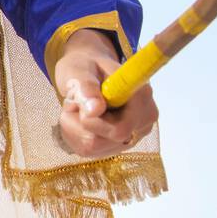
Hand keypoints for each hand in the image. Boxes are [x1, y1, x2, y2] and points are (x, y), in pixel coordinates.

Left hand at [54, 29, 158, 158]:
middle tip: (73, 102)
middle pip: (102, 141)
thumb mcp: (79, 70)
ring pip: (92, 147)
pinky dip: (75, 135)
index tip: (77, 104)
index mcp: (141, 96)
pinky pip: (90, 151)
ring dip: (74, 128)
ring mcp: (134, 135)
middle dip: (77, 123)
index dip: (92, 122)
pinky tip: (78, 119)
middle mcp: (143, 120)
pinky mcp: (120, 144)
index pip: (120, 129)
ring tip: (78, 108)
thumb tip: (94, 109)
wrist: (89, 70)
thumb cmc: (85, 66)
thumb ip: (86, 87)